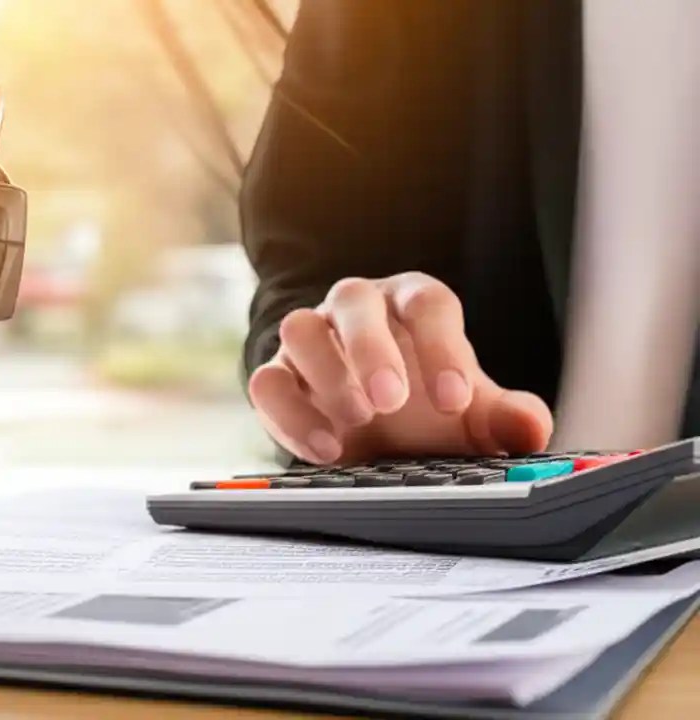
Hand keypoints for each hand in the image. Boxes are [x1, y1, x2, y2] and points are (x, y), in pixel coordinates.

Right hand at [249, 273, 553, 463]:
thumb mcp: (473, 417)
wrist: (379, 438)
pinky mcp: (276, 377)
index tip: (454, 401)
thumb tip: (530, 429)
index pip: (425, 303)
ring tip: (357, 421)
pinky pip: (267, 382)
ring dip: (326, 373)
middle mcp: (355, 311)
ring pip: (299, 328)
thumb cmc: (429, 411)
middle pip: (353, 299)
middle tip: (391, 400)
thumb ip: (507, 419)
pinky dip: (290, 415)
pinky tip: (326, 451)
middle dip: (370, 346)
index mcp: (411, 304)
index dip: (440, 346)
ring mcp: (310, 340)